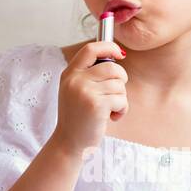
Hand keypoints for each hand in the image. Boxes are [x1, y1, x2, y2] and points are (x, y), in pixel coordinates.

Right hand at [52, 40, 128, 156]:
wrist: (69, 143)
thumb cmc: (77, 118)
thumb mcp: (75, 91)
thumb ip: (89, 74)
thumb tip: (115, 57)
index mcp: (70, 74)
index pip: (90, 49)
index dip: (109, 47)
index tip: (120, 53)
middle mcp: (76, 80)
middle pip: (112, 67)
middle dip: (121, 80)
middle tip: (116, 93)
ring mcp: (85, 92)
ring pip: (119, 84)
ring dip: (121, 98)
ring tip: (110, 109)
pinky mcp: (96, 105)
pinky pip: (121, 99)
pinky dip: (122, 109)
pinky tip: (112, 117)